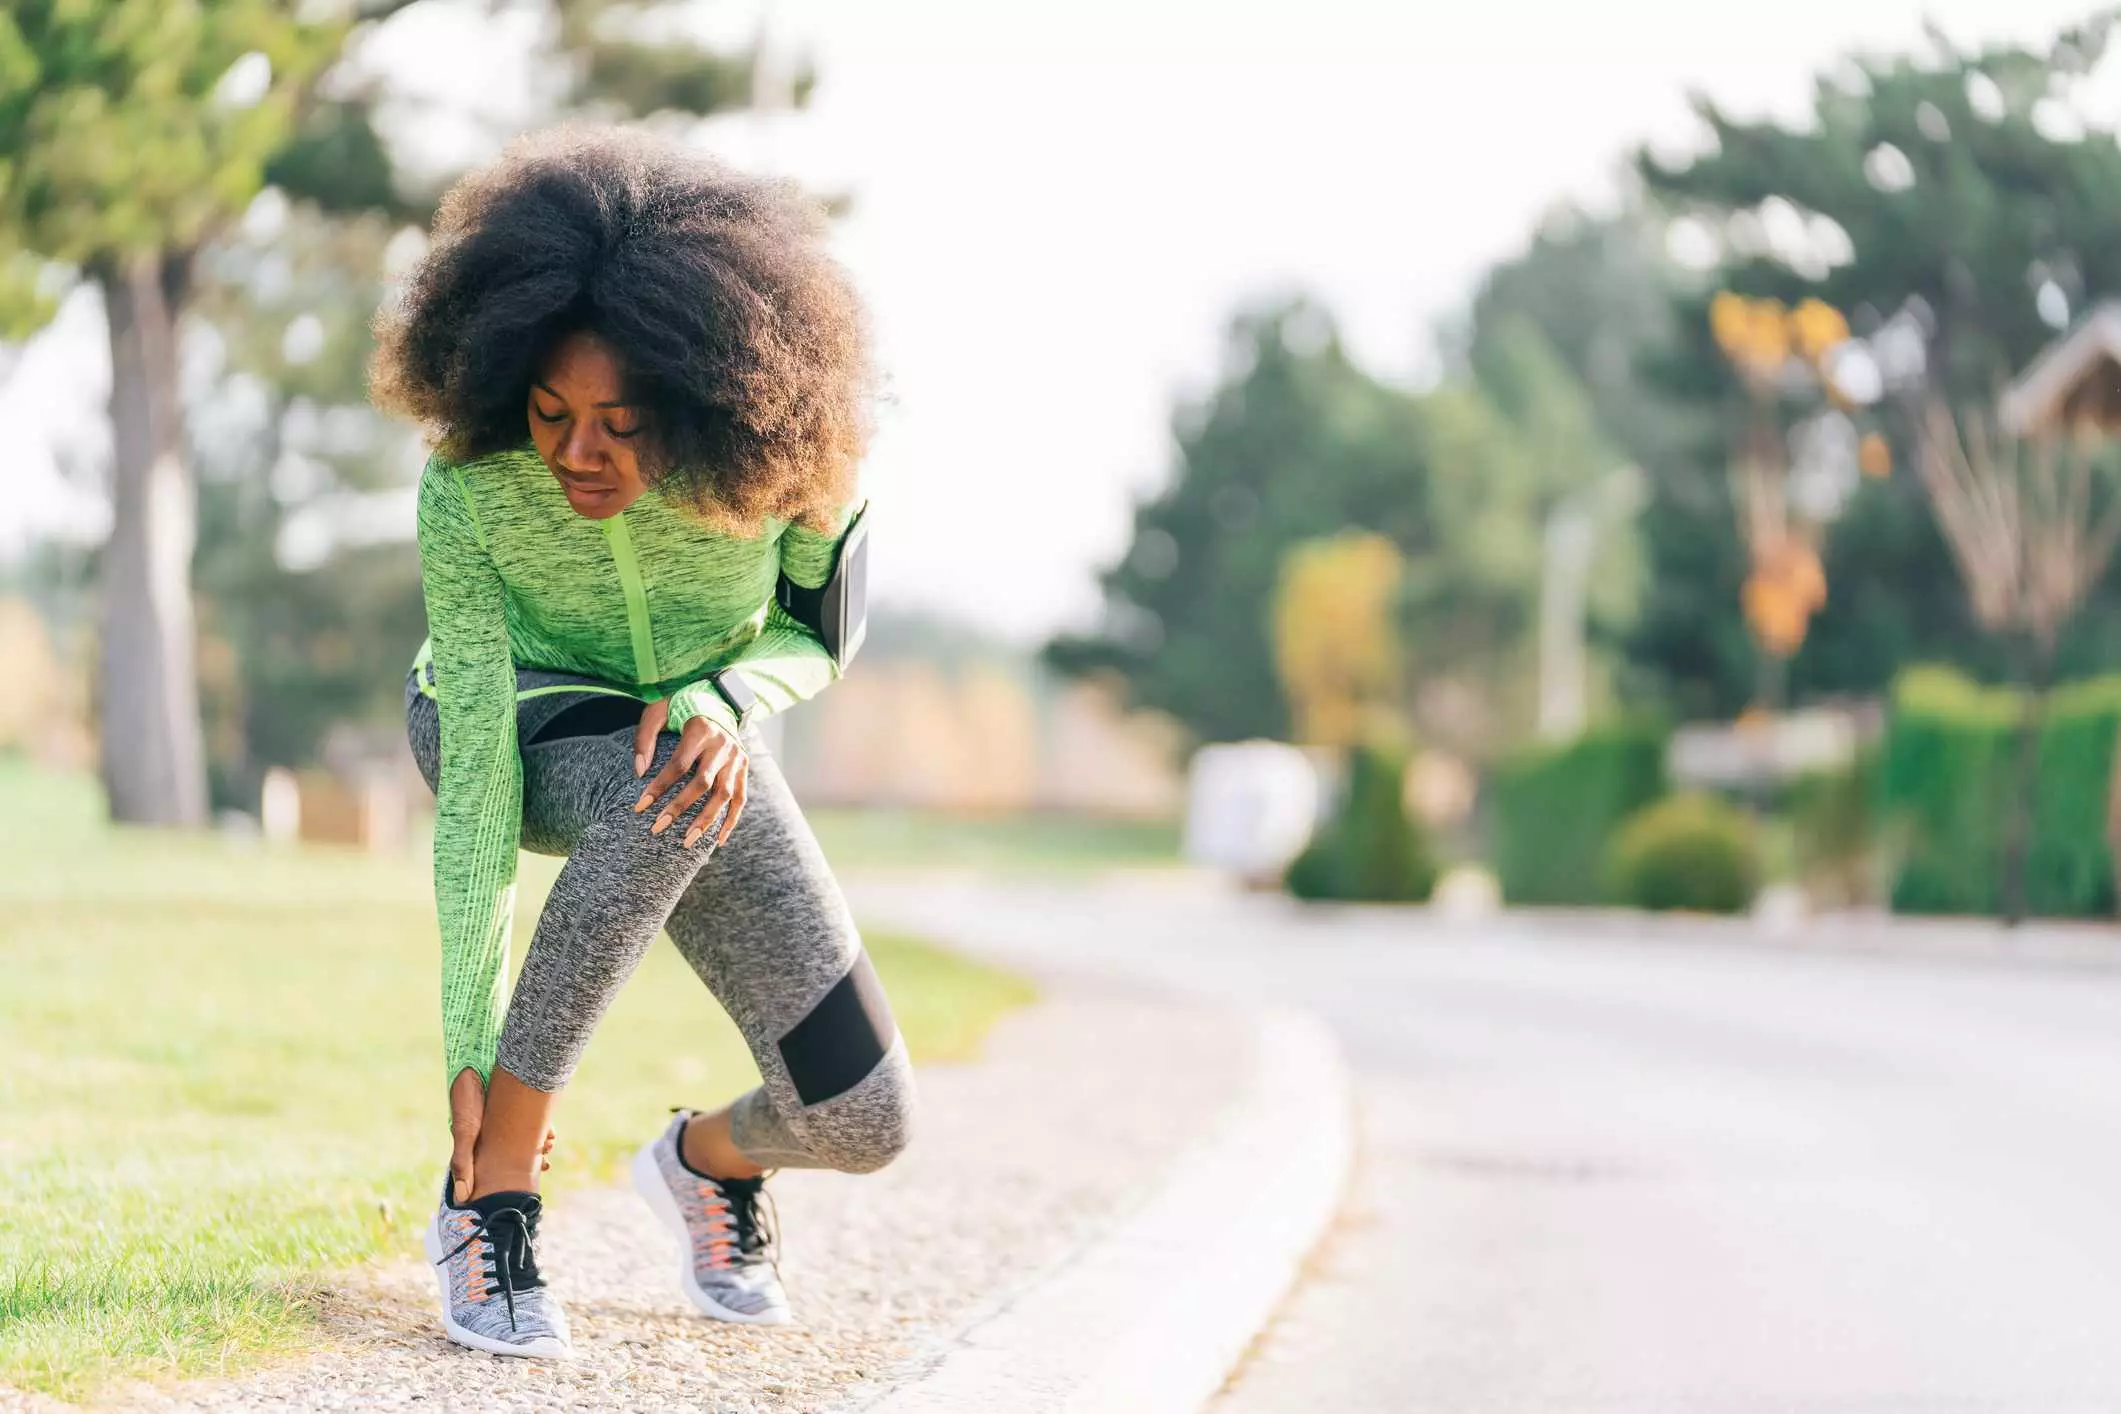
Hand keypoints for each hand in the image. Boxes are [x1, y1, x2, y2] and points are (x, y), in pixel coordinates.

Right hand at [448, 1067, 555, 1203]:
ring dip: (537, 1142)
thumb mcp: (464, 1130)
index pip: (494, 1166)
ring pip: (523, 1136)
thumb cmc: (466, 1095)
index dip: (511, 1176)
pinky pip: (530, 1117)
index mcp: (475, 1142)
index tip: (529, 1184)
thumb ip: (463, 1162)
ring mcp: (502, 1116)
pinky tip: (549, 1129)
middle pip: (513, 1152)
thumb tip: (463, 1199)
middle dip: (530, 1159)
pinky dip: (539, 1124)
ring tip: (548, 1144)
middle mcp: (489, 1131)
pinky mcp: (513, 1101)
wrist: (475, 1056)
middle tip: (546, 1163)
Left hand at [632, 699, 748, 849]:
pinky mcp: (744, 767)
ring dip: (706, 820)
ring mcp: (737, 758)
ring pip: (724, 795)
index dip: (659, 787)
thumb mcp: (658, 711)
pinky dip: (731, 821)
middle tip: (657, 828)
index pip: (679, 765)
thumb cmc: (682, 706)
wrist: (719, 698)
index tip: (640, 806)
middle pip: (702, 783)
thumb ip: (645, 738)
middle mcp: (723, 745)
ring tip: (687, 841)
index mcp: (701, 730)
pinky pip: (741, 799)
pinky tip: (718, 841)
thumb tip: (639, 772)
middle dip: (679, 808)